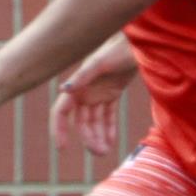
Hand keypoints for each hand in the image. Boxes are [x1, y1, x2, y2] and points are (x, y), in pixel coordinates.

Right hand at [50, 36, 139, 155]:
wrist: (136, 42)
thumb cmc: (117, 48)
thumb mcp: (100, 62)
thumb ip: (82, 76)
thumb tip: (63, 90)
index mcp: (77, 85)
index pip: (61, 111)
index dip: (59, 129)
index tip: (62, 148)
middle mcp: (85, 91)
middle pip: (81, 121)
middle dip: (88, 138)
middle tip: (99, 153)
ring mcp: (98, 93)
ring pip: (95, 121)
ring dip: (98, 136)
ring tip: (105, 151)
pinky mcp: (111, 93)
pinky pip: (108, 116)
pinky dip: (109, 128)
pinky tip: (111, 142)